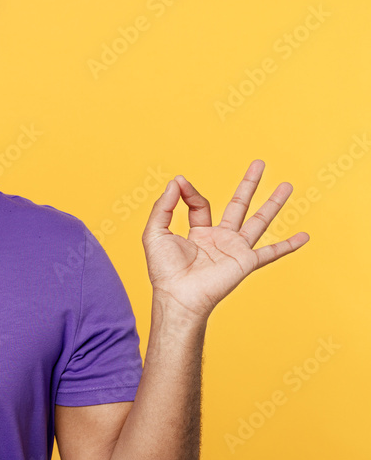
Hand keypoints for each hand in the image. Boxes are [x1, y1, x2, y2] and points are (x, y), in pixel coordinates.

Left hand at [142, 160, 308, 318]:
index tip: (180, 183)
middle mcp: (220, 239)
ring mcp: (235, 249)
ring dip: (274, 203)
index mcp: (199, 233)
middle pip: (238, 206)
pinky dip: (289, 245)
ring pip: (259, 221)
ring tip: (287, 185)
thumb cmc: (163, 269)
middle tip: (259, 164)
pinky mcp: (246, 261)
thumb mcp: (155, 232)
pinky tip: (304, 236)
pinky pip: (271, 252)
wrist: (178, 295)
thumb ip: (163, 207)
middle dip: (249, 185)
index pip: (201, 204)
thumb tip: (175, 182)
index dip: (190, 192)